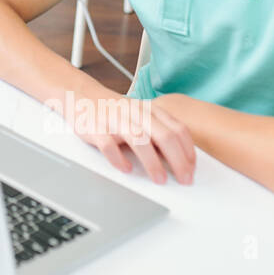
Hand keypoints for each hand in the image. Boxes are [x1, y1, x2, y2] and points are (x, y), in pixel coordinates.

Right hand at [63, 91, 195, 185]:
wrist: (81, 94)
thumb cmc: (114, 110)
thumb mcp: (140, 115)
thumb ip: (158, 131)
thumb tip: (178, 158)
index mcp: (149, 110)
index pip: (177, 129)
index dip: (188, 151)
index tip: (192, 169)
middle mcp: (134, 113)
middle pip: (164, 135)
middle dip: (178, 160)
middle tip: (184, 179)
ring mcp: (114, 119)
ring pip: (139, 139)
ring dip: (152, 162)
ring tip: (160, 179)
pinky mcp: (95, 128)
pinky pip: (108, 145)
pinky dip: (118, 159)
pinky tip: (126, 168)